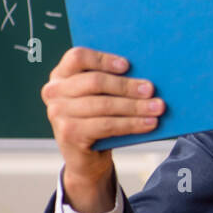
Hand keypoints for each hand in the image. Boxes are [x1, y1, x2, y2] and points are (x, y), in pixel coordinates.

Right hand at [40, 47, 164, 212]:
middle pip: (94, 82)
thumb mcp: (101, 95)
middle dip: (127, 86)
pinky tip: (150, 123)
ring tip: (157, 107)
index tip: (128, 65)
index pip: (78, 57)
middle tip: (151, 89)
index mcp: (61, 74)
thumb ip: (113, 80)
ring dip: (135, 106)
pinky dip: (132, 124)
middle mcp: (54, 91)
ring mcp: (58, 113)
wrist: (86, 155)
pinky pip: (106, 125)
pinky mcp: (68, 133)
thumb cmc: (98, 116)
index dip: (103, 59)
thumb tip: (145, 75)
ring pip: (104, 105)